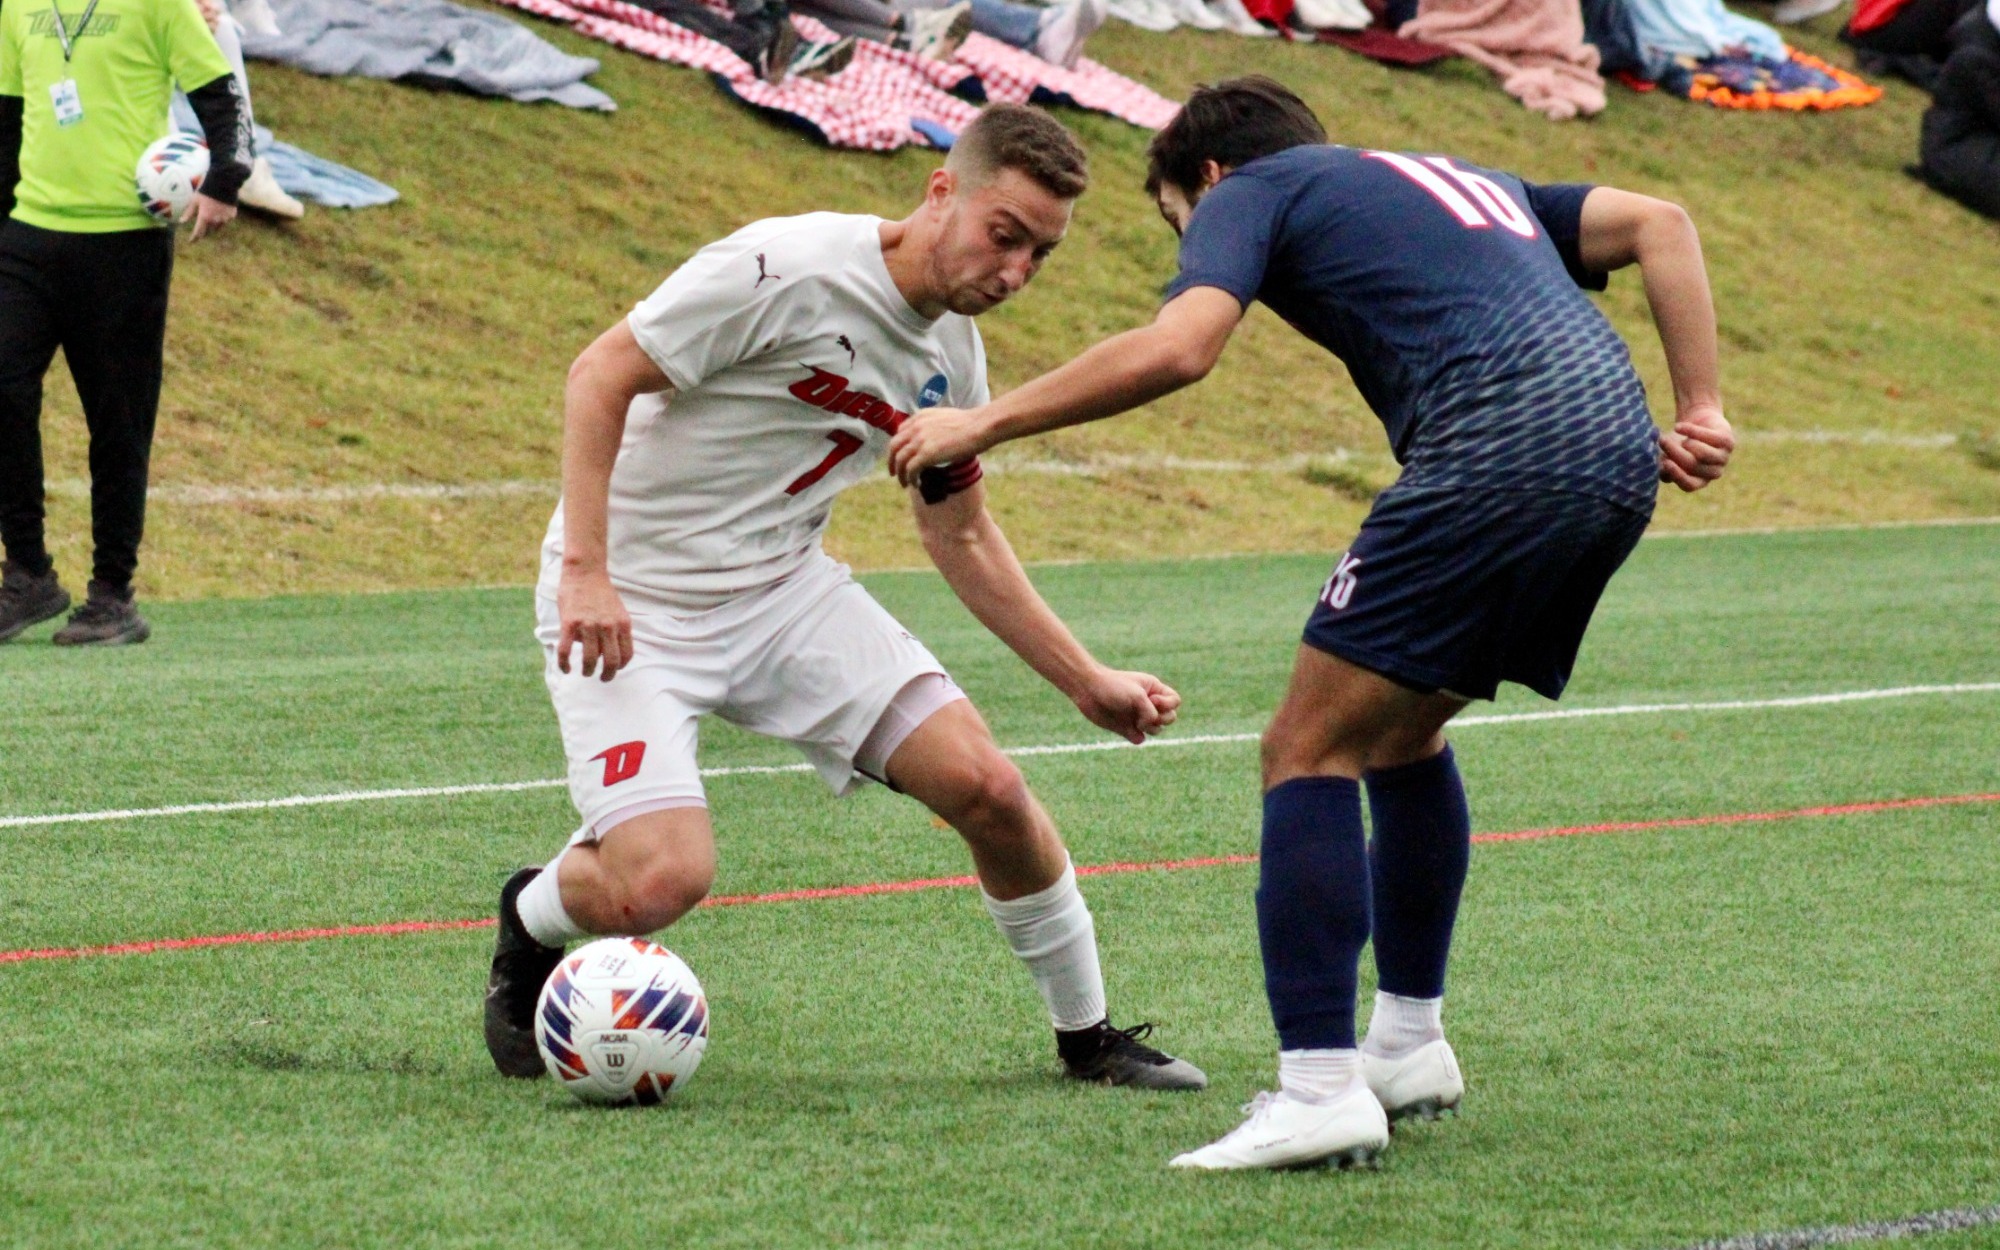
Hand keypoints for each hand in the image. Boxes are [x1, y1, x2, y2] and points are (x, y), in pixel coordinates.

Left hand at [184, 193, 236, 240]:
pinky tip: (220, 212)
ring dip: (213, 227)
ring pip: (218, 227)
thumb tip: (181, 222)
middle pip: (209, 232)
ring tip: (210, 221)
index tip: (191, 241)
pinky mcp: (232, 216)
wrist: (223, 184)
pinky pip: (226, 220)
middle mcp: (215, 221)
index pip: (198, 232)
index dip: (194, 238)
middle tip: (200, 230)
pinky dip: (222, 219)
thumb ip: (189, 212)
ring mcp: (225, 219)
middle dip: (204, 232)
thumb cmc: (206, 190)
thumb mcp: (195, 200)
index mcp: (205, 218)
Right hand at [557, 566, 632, 680]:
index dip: (621, 666)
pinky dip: (565, 664)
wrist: (585, 572)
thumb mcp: (618, 610)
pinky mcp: (569, 623)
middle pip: (611, 661)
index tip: (614, 669)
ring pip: (590, 659)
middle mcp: (608, 626)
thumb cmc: (601, 592)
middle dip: (608, 675)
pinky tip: (566, 669)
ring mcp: (588, 625)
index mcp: (623, 623)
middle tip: (602, 678)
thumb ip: (617, 629)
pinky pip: (566, 651)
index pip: (627, 654)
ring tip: (585, 673)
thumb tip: (612, 650)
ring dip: (588, 671)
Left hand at [888, 407, 995, 486]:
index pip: (899, 432)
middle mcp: (916, 427)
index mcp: (920, 417)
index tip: (901, 457)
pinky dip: (911, 479)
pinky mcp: (926, 453)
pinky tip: (916, 484)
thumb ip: (934, 426)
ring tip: (906, 484)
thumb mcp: (946, 419)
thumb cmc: (971, 424)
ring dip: (901, 475)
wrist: (980, 427)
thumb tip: (935, 439)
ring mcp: (920, 440)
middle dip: (892, 462)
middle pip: (894, 447)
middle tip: (895, 474)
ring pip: (900, 460)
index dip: (898, 447)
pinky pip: (911, 469)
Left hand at [1071, 666, 1180, 744]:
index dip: (1167, 704)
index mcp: (1154, 690)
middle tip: (1145, 715)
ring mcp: (1138, 717)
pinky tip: (1129, 729)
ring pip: (1157, 729)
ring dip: (1150, 728)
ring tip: (1136, 722)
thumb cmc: (1113, 687)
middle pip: (1170, 717)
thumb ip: (1151, 712)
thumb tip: (1149, 729)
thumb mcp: (1137, 696)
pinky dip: (1137, 737)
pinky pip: (1141, 739)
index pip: (1175, 701)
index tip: (1151, 700)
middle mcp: (1149, 704)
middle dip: (1161, 718)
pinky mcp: (1127, 728)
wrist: (1088, 690)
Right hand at [1659, 405, 1733, 492]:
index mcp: (1699, 481)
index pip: (1689, 485)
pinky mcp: (1728, 441)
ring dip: (1685, 442)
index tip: (1666, 463)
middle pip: (1693, 465)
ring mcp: (1723, 458)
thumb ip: (1664, 466)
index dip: (1678, 475)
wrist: (1697, 422)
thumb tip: (1663, 469)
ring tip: (1677, 435)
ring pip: (1702, 453)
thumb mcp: (1668, 456)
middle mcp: (1714, 473)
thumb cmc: (1679, 443)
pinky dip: (1689, 430)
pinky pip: (1707, 436)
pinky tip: (1677, 427)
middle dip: (1674, 452)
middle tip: (1662, 441)